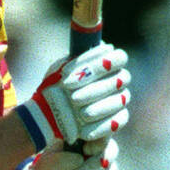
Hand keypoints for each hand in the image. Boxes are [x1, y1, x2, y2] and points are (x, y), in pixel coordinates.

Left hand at [15, 44, 129, 152]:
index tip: (77, 72)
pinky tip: (85, 132)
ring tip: (80, 113)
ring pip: (120, 101)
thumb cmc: (56, 87)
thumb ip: (73, 57)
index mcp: (107, 63)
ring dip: (100, 107)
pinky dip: (100, 127)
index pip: (119, 57)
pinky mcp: (117, 120)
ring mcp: (120, 99)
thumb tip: (85, 38)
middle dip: (96, 89)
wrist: (49, 114)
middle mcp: (118, 80)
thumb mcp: (59, 69)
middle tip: (74, 98)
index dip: (102, 63)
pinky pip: (116, 122)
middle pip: (119, 80)